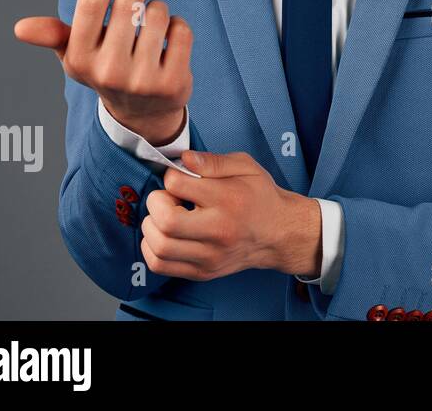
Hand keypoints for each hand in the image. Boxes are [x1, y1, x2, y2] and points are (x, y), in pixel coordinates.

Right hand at [14, 0, 192, 144]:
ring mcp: (142, 80)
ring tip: (154, 19)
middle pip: (129, 2)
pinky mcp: (173, 83)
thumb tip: (20, 28)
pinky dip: (179, 25)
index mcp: (80, 58)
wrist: (142, 113)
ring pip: (159, 14)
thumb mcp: (77, 55)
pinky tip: (172, 36)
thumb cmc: (106, 69)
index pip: (92, 1)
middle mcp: (109, 71)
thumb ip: (53, 36)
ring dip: (159, 8)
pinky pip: (182, 30)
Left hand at [142, 151, 321, 279]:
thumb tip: (183, 159)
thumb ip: (213, 161)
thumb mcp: (246, 167)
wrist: (279, 234)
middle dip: (156, 203)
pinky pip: (161, 265)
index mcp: (229, 199)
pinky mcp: (203, 272)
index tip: (178, 178)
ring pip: (159, 246)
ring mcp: (210, 256)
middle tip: (167, 198)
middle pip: (166, 221)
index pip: (178, 185)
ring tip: (165, 217)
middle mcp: (219, 230)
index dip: (170, 177)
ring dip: (151, 227)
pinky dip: (151, 249)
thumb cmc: (261, 197)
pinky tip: (165, 236)